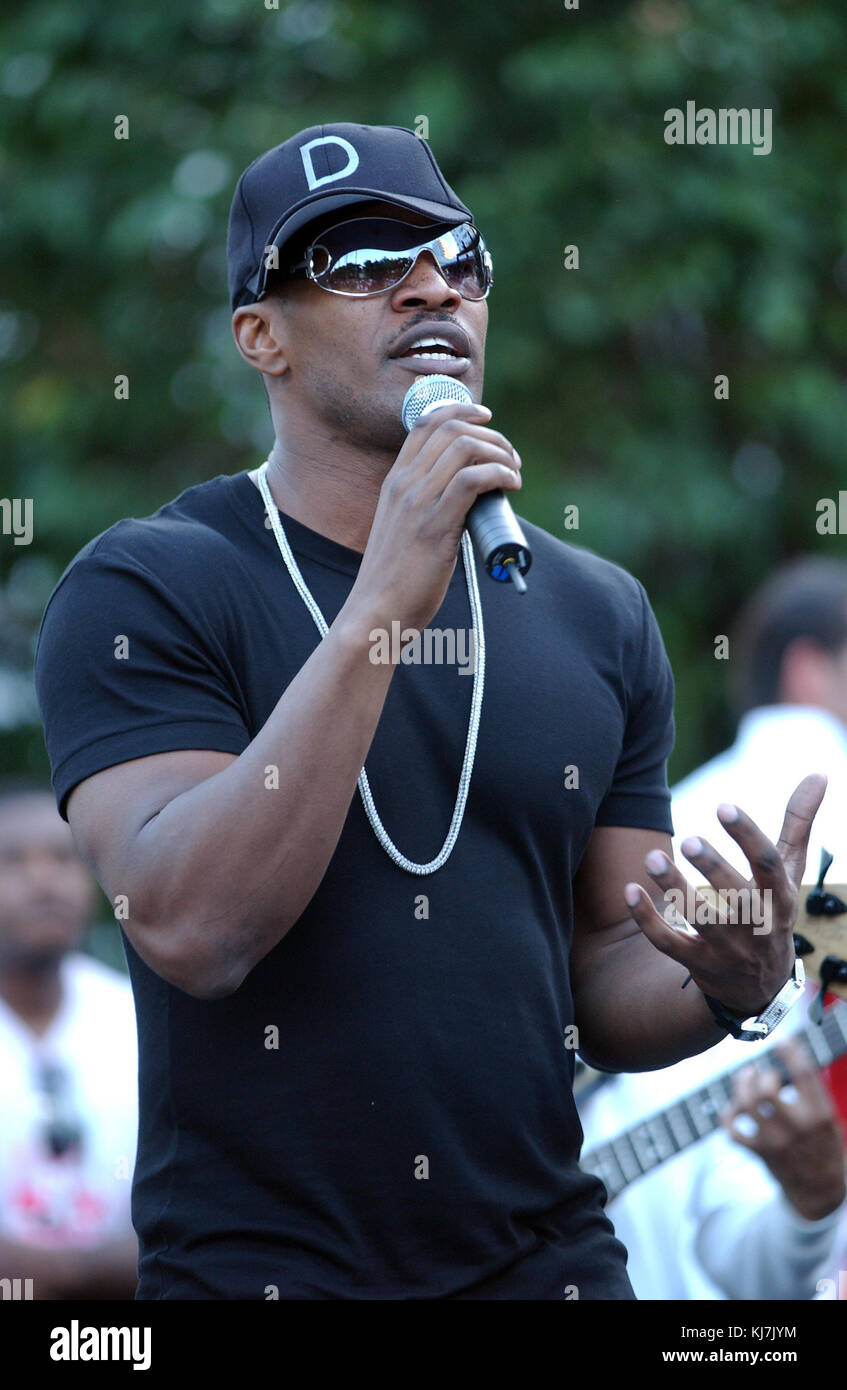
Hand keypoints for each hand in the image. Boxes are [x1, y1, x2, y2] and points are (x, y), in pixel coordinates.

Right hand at [348, 401, 520, 635]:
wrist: (375, 612)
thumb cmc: (394, 579)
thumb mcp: (403, 529)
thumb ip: (427, 507)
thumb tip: (467, 501)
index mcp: (394, 482)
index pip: (424, 423)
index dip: (460, 410)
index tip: (486, 419)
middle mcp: (404, 484)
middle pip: (450, 428)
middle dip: (490, 433)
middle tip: (510, 457)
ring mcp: (418, 502)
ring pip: (464, 447)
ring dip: (500, 452)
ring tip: (514, 472)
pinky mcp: (435, 525)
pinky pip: (473, 479)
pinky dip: (499, 474)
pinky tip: (510, 486)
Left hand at [623, 774, 825, 1017]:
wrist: (760, 987)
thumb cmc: (773, 910)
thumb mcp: (790, 871)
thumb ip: (799, 822)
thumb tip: (819, 772)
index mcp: (781, 897)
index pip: (769, 865)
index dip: (748, 836)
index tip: (723, 806)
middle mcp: (756, 924)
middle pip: (737, 897)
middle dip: (713, 868)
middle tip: (688, 839)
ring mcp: (727, 948)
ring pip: (700, 920)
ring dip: (674, 889)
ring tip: (651, 857)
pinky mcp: (698, 963)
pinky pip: (669, 944)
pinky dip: (648, 920)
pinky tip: (630, 891)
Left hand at [721, 1036, 846, 1220]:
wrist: (819, 1191)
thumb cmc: (823, 1147)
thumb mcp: (827, 1119)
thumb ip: (810, 1094)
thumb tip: (789, 1057)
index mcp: (820, 1115)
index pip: (804, 1075)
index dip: (790, 1052)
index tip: (782, 1040)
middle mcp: (797, 1127)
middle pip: (766, 1090)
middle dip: (761, 1075)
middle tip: (760, 1072)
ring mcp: (776, 1141)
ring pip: (747, 1104)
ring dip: (741, 1086)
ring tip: (745, 1077)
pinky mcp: (760, 1153)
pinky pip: (733, 1130)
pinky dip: (728, 1115)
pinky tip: (734, 1108)